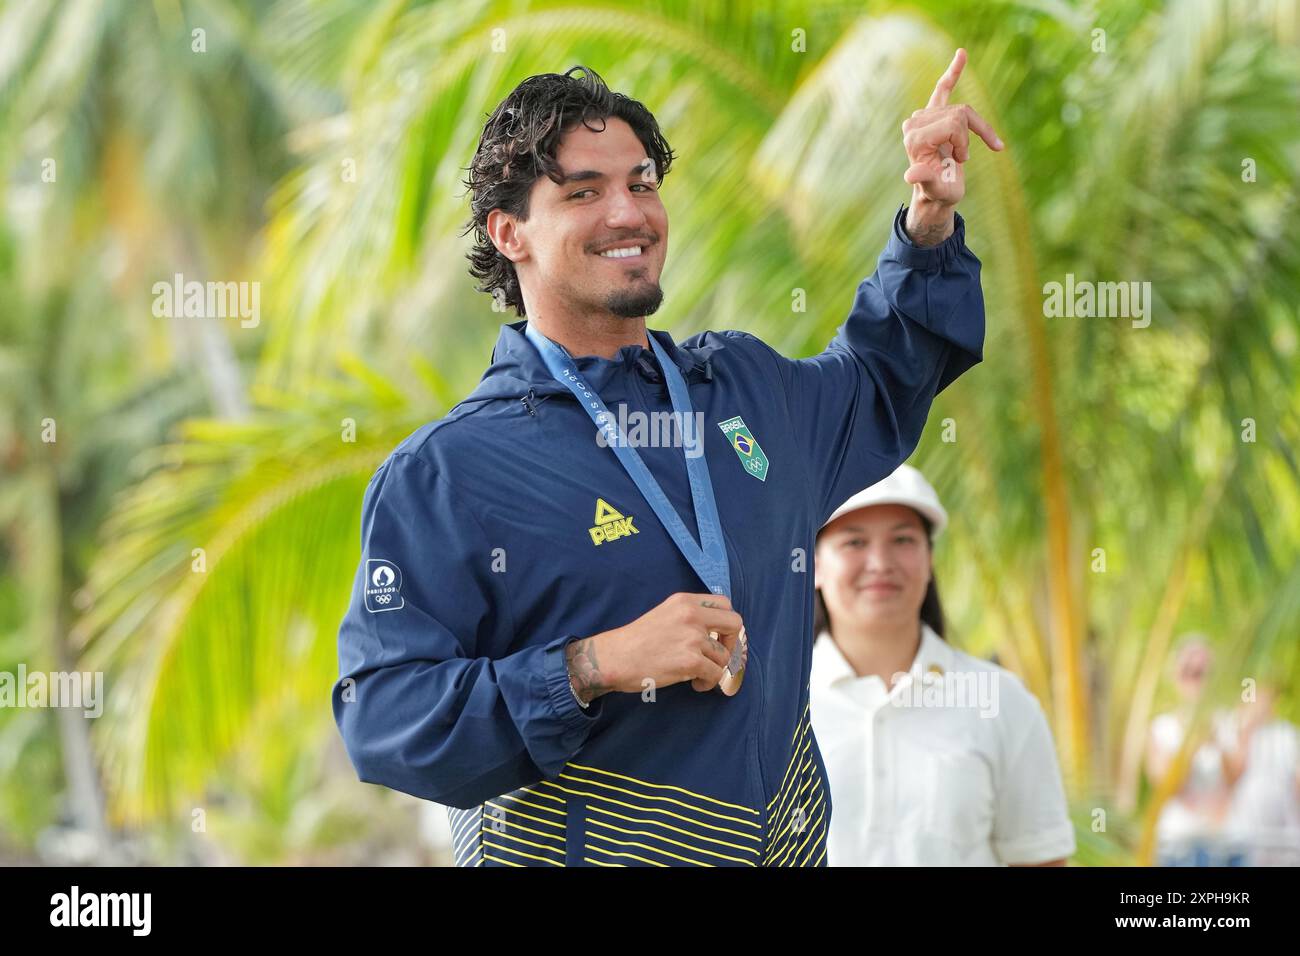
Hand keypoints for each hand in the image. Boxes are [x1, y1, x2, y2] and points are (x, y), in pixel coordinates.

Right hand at [566, 592, 745, 701]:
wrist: (614, 658)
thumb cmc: (635, 641)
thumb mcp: (664, 614)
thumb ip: (688, 617)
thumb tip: (716, 633)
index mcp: (684, 601)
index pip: (724, 604)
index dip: (727, 623)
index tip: (719, 637)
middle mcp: (691, 615)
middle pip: (735, 624)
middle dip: (732, 643)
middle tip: (720, 656)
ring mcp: (692, 637)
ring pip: (724, 656)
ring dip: (714, 669)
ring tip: (697, 675)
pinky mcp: (690, 661)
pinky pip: (715, 674)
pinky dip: (708, 683)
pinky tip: (695, 684)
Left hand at [901, 49, 1004, 241]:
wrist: (934, 193)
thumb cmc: (938, 193)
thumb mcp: (936, 191)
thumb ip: (926, 181)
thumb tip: (910, 175)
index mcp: (914, 137)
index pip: (954, 122)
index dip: (964, 142)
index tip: (961, 161)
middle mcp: (914, 123)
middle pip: (959, 113)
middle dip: (968, 137)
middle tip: (961, 160)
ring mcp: (922, 117)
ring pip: (963, 110)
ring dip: (973, 131)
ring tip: (963, 154)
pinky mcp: (932, 114)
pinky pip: (943, 88)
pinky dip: (953, 72)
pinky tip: (962, 54)